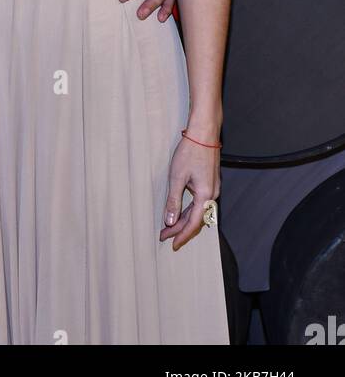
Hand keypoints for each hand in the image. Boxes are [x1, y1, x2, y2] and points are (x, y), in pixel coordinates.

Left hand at [159, 135, 219, 249]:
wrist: (204, 133)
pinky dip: (189, 210)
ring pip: (198, 211)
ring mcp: (212, 188)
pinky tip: (180, 212)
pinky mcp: (210, 182)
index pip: (193, 223)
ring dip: (184, 220)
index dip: (182, 235)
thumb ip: (174, 200)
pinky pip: (200, 202)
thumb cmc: (190, 152)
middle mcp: (212, 195)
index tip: (171, 244)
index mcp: (205, 195)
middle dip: (180, 229)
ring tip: (169, 227)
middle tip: (164, 235)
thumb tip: (170, 221)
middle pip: (196, 219)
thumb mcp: (177, 177)